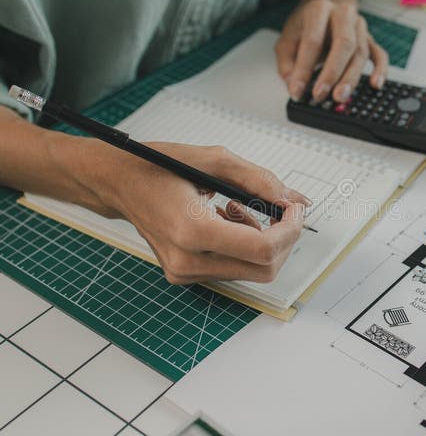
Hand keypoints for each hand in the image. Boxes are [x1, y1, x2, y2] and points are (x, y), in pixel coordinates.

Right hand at [93, 142, 307, 284]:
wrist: (119, 184)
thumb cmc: (160, 167)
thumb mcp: (214, 160)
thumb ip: (259, 180)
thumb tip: (296, 200)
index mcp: (191, 230)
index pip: (262, 249)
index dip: (290, 230)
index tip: (294, 209)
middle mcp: (187, 261)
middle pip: (263, 269)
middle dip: (283, 239)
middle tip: (278, 209)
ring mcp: (183, 273)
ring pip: (251, 271)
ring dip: (259, 240)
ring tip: (234, 207)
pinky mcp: (184, 275)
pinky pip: (233, 268)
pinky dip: (241, 245)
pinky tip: (223, 219)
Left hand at [275, 0, 387, 102]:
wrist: (326, 5)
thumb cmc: (306, 25)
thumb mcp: (287, 39)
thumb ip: (287, 64)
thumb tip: (294, 85)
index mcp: (319, 10)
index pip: (313, 41)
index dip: (304, 68)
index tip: (297, 90)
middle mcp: (342, 15)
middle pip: (343, 44)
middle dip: (332, 73)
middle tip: (321, 94)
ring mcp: (359, 26)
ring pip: (360, 53)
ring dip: (351, 78)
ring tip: (340, 96)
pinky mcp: (370, 39)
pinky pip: (379, 55)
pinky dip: (380, 71)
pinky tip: (375, 85)